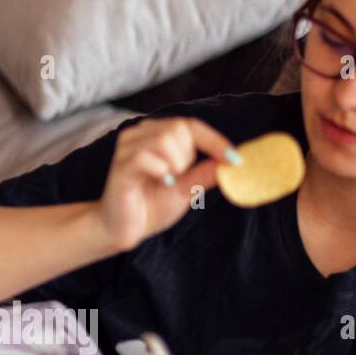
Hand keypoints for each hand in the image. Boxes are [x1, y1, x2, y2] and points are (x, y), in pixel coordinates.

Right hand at [97, 117, 237, 251]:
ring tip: (168, 181)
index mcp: (155, 136)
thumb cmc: (150, 206)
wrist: (123, 229)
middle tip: (178, 177)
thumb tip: (233, 163)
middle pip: (178, 128)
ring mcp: (127, 148)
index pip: (190, 126)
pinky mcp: (120, 164)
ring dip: (175, 164)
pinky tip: (160, 183)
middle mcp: (139, 135)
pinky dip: (161, 171)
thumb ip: (204, 174)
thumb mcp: (186, 190)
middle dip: (188, 156)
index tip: (235, 160)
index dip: (215, 141)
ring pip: (164, 139)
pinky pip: (146, 156)